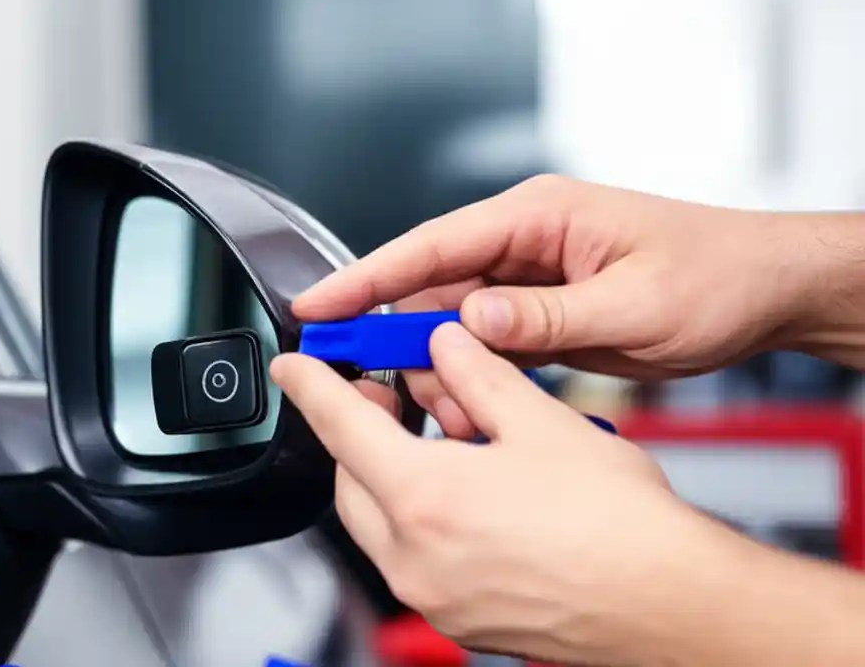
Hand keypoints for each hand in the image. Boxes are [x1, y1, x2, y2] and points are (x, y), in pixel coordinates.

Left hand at [271, 323, 744, 663]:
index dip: (311, 388)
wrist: (672, 606)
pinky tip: (468, 492)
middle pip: (350, 480)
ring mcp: (434, 596)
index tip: (293, 369)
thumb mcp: (543, 422)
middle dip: (357, 433)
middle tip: (387, 396)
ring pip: (378, 522)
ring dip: (390, 476)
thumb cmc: (623, 528)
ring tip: (442, 440)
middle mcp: (416, 557)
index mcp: (425, 499)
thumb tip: (448, 346)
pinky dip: (420, 518)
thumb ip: (479, 376)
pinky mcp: (460, 619)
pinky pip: (413, 558)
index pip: (339, 427)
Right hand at [293, 175, 856, 430]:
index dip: (367, 277)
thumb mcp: (635, 305)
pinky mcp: (540, 312)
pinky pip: (484, 342)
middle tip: (369, 382)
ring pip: (450, 321)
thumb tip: (475, 319)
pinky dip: (470, 375)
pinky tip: (468, 405)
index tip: (319, 306)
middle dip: (395, 335)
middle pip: (429, 285)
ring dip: (436, 365)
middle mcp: (525, 241)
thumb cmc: (717, 276)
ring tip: (447, 409)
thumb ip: (550, 315)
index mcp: (539, 216)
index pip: (432, 244)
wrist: (765, 292)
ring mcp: (530, 278)